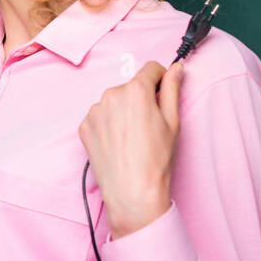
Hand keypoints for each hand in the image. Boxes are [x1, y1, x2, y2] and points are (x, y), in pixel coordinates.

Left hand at [77, 60, 184, 239]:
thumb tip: (176, 68)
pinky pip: (100, 117)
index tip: (163, 93)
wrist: (132, 192)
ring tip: (132, 137)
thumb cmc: (156, 160)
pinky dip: (108, 124)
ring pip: (114, 101)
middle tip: (148, 124)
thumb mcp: (172, 121)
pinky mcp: (84, 126)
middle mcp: (111, 95)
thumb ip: (173, 89)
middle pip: (131, 86)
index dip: (161, 79)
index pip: (151, 69)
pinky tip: (118, 143)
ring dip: (123, 111)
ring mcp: (94, 111)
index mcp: (136, 90)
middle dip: (140, 98)